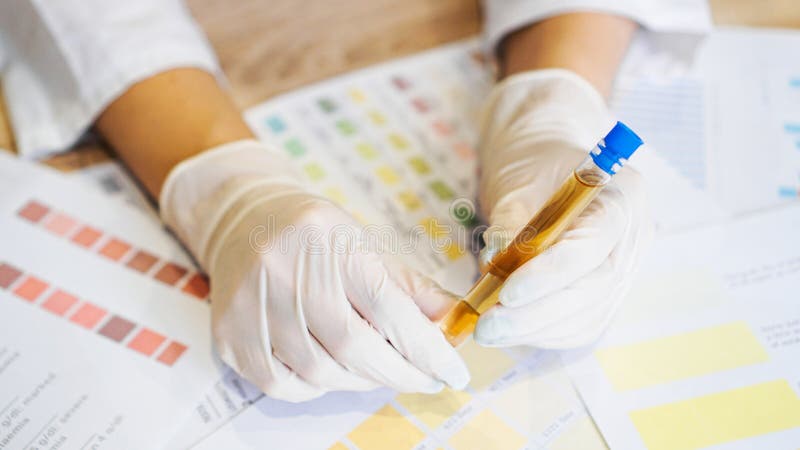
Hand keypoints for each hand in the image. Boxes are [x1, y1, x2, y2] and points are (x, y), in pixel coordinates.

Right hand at [161, 140, 468, 401]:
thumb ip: (410, 287)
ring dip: (360, 381)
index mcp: (330, 245)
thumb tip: (454, 321)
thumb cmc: (314, 234)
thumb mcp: (366, 245)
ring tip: (377, 369)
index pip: (388, 309)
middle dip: (399, 373)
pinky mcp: (228, 335)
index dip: (426, 349)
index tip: (453, 372)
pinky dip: (316, 387)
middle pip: (354, 347)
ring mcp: (251, 307)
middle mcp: (287, 274)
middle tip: (424, 379)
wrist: (244, 218)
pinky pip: (282, 384)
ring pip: (320, 372)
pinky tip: (331, 369)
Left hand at [473, 69, 651, 348]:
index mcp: (621, 196)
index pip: (593, 245)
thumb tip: (496, 266)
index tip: (507, 293)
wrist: (548, 166)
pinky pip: (580, 326)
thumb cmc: (532, 165)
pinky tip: (509, 331)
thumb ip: (510, 222)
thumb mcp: (517, 181)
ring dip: (535, 330)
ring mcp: (625, 270)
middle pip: (594, 290)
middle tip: (487, 327)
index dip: (550, 274)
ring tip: (489, 330)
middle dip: (536, 314)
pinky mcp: (607, 295)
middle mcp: (634, 238)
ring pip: (587, 316)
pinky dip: (543, 333)